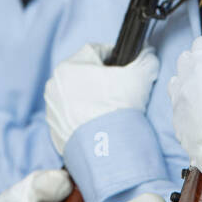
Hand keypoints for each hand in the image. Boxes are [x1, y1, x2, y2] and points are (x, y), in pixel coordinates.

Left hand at [43, 43, 158, 155]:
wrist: (106, 150)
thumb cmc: (119, 107)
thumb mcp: (140, 76)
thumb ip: (146, 59)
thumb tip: (148, 55)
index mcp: (69, 66)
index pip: (95, 51)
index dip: (113, 57)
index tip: (124, 67)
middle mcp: (54, 85)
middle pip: (82, 74)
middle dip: (99, 79)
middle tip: (118, 91)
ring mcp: (52, 109)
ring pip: (75, 96)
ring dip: (89, 98)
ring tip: (108, 111)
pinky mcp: (55, 130)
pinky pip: (70, 117)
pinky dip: (82, 118)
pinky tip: (99, 125)